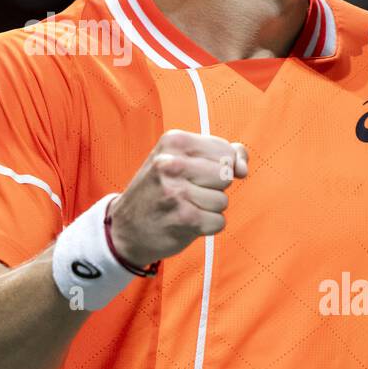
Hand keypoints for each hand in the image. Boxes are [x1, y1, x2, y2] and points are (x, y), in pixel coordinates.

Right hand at [107, 129, 247, 267]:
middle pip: (226, 175)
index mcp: (173, 141)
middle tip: (187, 191)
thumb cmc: (157, 189)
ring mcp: (177, 191)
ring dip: (208, 208)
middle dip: (213, 188)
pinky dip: (206, 226)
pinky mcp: (184, 218)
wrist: (125, 227)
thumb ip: (218, 154)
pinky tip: (185, 222)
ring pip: (223, 201)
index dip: (220, 166)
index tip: (198, 174)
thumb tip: (243, 167)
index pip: (225, 150)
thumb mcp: (178, 158)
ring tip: (183, 206)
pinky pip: (219, 221)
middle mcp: (172, 163)